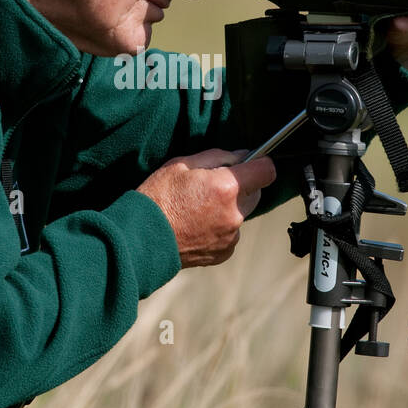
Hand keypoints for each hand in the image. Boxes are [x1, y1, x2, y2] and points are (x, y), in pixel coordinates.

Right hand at [137, 149, 276, 267]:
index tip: (250, 163)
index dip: (260, 164)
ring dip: (229, 208)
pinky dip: (220, 227)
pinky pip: (231, 233)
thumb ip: (218, 156)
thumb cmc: (157, 198)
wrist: (140, 239)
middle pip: (255, 192)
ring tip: (198, 208)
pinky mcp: (224, 252)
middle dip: (241, 185)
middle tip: (212, 185)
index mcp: (226, 187)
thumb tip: (242, 156)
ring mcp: (230, 236)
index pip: (267, 171)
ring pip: (242, 214)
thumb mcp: (182, 164)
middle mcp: (234, 213)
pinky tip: (196, 225)